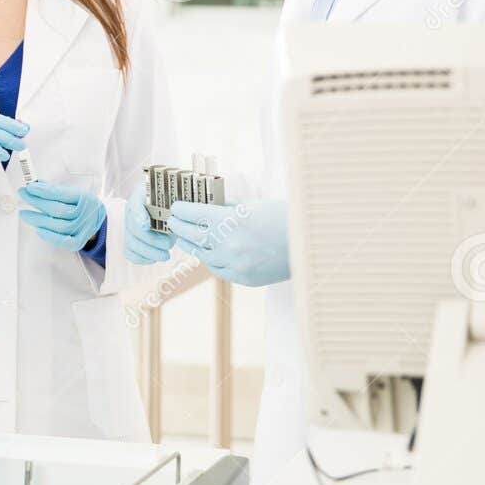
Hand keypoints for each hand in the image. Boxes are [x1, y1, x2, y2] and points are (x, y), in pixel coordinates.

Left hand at [18, 180, 105, 252]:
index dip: (44, 191)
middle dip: (37, 202)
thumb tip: (35, 185)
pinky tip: (37, 229)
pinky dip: (49, 236)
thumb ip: (53, 189)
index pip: (61, 194)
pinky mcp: (78, 242)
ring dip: (38, 219)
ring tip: (25, 214)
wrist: (97, 219)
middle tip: (24, 196)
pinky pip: (63, 241)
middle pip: (57, 210)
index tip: (30, 187)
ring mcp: (82, 229)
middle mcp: (85, 214)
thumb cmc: (81, 204)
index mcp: (84, 198)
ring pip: (58, 226)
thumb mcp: (72, 192)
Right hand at [125, 184, 173, 263]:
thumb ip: (181, 203)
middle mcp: (132, 209)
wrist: (174, 210)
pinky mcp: (131, 241)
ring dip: (149, 252)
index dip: (138, 215)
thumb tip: (181, 212)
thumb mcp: (181, 199)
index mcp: (143, 193)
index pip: (135, 203)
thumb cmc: (179, 203)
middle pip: (133, 227)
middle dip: (151, 240)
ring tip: (166, 255)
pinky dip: (142, 259)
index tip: (146, 225)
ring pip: (131, 242)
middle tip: (170, 245)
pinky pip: (129, 253)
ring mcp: (129, 226)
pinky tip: (155, 259)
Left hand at [167, 199, 290, 286]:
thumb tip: (207, 207)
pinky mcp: (244, 278)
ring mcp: (235, 264)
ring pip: (202, 255)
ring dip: (192, 245)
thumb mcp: (253, 205)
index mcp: (230, 220)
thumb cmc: (284, 217)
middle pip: (191, 235)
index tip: (176, 207)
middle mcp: (228, 244)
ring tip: (185, 239)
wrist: (311, 244)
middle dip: (179, 226)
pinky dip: (211, 260)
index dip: (181, 209)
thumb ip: (228, 207)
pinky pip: (219, 270)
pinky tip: (207, 254)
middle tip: (174, 221)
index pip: (191, 214)